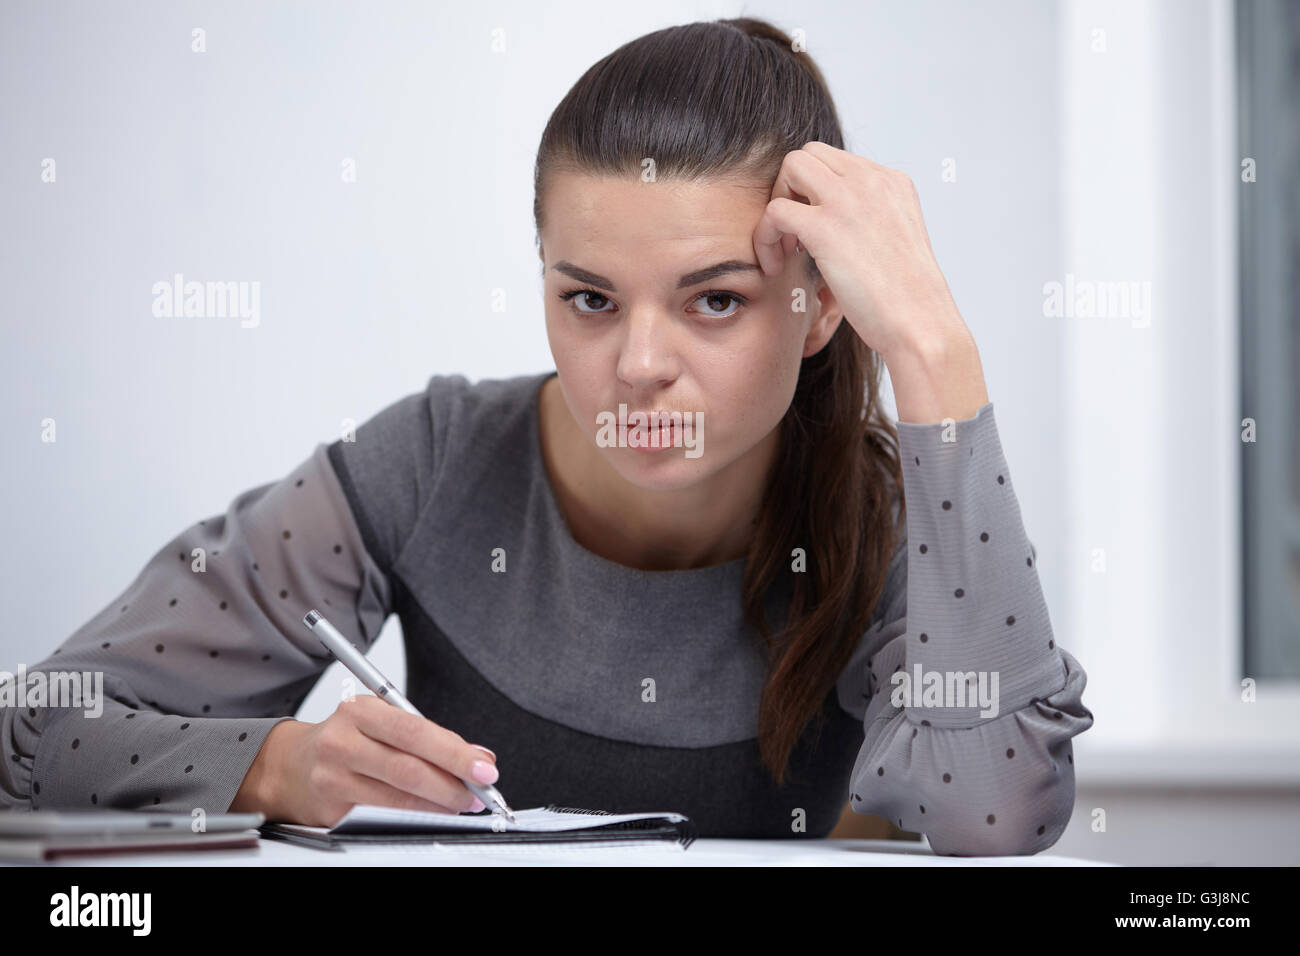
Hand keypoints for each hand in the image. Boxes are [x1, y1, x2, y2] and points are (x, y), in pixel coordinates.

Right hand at [230, 696, 498, 826]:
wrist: (290, 766)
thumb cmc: (346, 741)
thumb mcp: (382, 723)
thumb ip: (428, 737)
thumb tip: (478, 756)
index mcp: (360, 710)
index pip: (415, 731)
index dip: (453, 752)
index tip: (483, 767)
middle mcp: (343, 741)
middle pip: (407, 767)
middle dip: (452, 783)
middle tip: (479, 792)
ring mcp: (334, 777)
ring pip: (396, 797)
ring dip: (438, 804)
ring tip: (462, 804)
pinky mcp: (331, 808)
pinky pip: (381, 815)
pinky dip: (414, 816)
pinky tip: (432, 814)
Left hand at [751, 141, 964, 359]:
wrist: (919, 322)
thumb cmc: (906, 298)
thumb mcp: (894, 241)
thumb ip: (868, 221)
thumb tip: (834, 229)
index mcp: (892, 183)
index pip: (836, 162)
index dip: (814, 192)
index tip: (814, 230)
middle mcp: (872, 181)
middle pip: (810, 155)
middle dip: (792, 190)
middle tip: (795, 234)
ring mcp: (849, 200)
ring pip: (790, 168)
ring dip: (778, 204)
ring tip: (786, 248)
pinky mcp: (826, 227)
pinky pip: (775, 211)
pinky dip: (765, 237)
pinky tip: (776, 266)